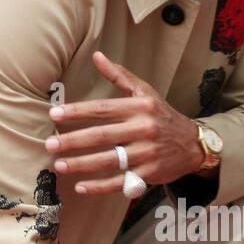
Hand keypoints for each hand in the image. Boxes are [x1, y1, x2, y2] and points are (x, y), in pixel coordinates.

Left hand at [46, 50, 204, 194]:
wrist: (193, 144)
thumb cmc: (162, 116)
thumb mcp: (146, 92)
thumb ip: (120, 75)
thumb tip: (97, 56)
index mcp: (139, 107)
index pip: (103, 108)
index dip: (77, 111)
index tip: (55, 114)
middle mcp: (143, 129)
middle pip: (102, 136)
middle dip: (73, 140)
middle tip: (50, 144)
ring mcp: (146, 153)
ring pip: (109, 160)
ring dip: (82, 164)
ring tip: (60, 165)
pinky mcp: (149, 174)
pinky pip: (120, 182)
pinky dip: (100, 187)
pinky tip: (81, 187)